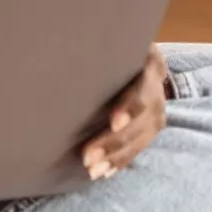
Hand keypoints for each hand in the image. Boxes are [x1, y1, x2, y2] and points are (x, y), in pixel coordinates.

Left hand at [80, 45, 167, 179]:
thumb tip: (53, 46)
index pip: (144, 85)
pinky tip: (105, 172)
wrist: (124, 48)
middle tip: (87, 157)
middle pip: (144, 118)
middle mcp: (157, 85)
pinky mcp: (150, 124)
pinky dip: (122, 160)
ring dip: (118, 156)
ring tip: (93, 170)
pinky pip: (140, 146)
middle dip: (116, 141)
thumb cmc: (103, 41)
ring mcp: (157, 106)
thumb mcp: (106, 39)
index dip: (131, 106)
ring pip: (143, 136)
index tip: (113, 121)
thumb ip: (91, 44)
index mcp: (148, 61)